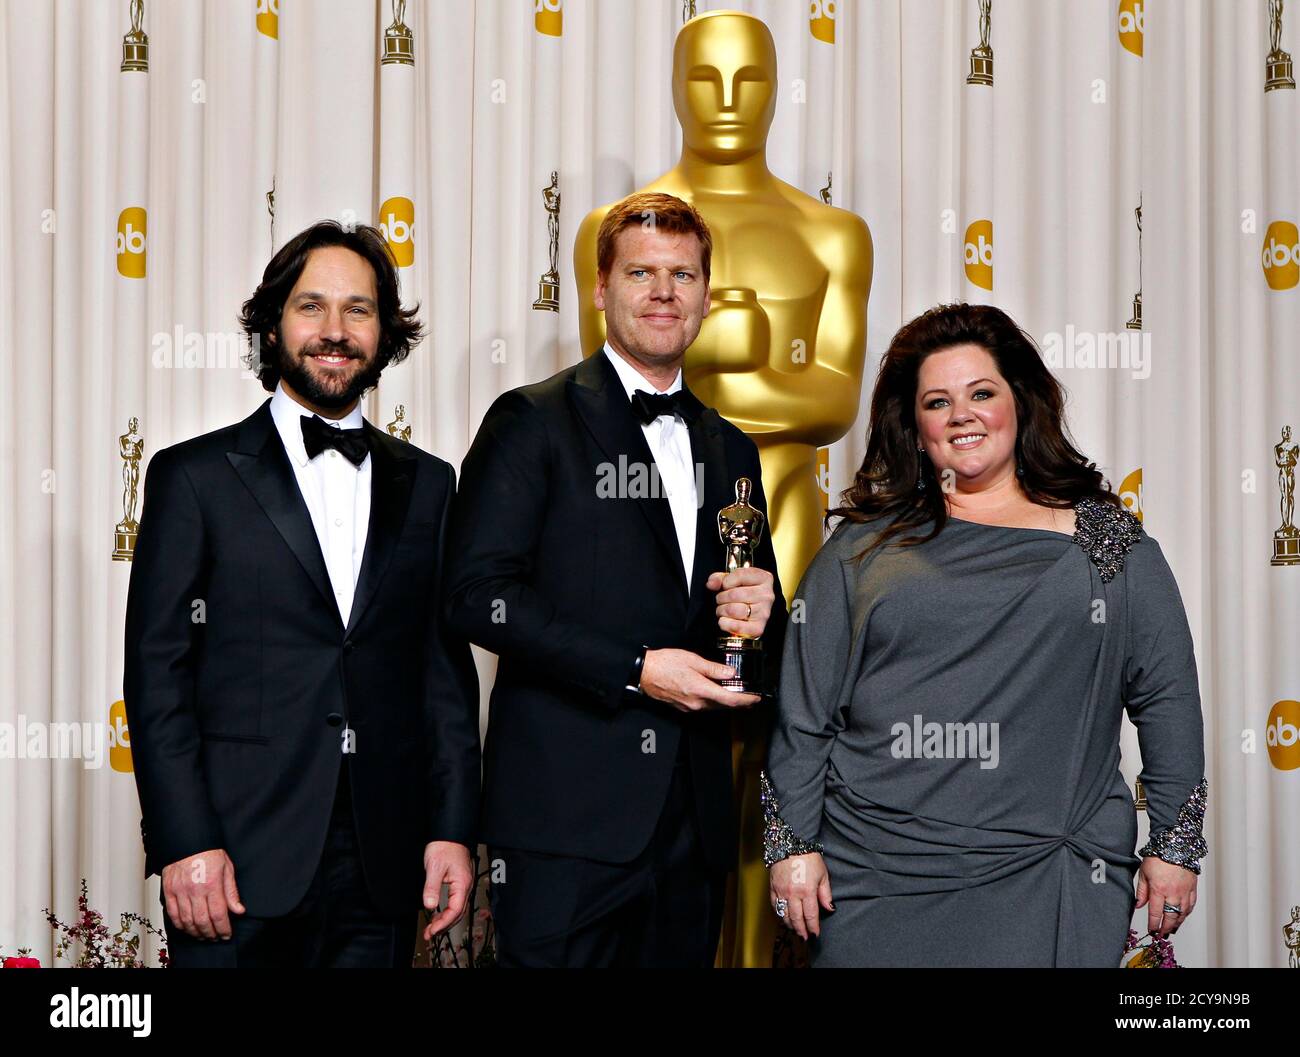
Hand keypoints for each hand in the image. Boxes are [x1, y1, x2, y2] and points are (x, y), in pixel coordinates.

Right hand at [161, 848, 244, 940]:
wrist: (187, 840)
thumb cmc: (208, 851)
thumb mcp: (227, 868)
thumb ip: (232, 891)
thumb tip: (238, 910)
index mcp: (212, 883)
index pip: (219, 914)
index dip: (223, 928)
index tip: (226, 934)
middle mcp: (195, 889)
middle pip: (202, 921)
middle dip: (210, 933)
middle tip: (215, 937)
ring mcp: (180, 891)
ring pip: (187, 921)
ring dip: (195, 932)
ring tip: (203, 935)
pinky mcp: (169, 891)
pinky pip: (172, 914)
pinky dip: (180, 925)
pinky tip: (187, 928)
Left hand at [422, 841, 473, 940]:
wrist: (450, 833)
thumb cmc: (444, 846)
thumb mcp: (434, 867)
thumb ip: (432, 887)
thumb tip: (430, 906)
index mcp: (462, 883)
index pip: (455, 910)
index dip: (444, 923)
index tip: (432, 930)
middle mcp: (465, 885)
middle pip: (458, 913)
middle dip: (444, 926)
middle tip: (430, 934)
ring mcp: (463, 884)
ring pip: (457, 909)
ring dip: (445, 920)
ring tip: (432, 928)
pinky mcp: (459, 882)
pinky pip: (455, 901)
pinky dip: (447, 911)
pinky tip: (438, 914)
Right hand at [639, 648, 760, 712]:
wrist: (644, 673)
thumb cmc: (665, 663)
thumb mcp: (693, 660)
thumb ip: (714, 669)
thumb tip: (731, 673)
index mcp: (701, 690)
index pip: (730, 700)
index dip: (746, 700)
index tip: (757, 698)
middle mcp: (697, 703)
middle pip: (724, 706)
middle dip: (740, 702)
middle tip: (751, 696)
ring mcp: (690, 707)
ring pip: (715, 707)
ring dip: (727, 702)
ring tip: (737, 693)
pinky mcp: (684, 707)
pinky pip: (704, 706)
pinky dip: (714, 701)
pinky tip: (716, 693)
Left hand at [708, 566, 774, 638]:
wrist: (752, 613)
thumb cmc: (743, 594)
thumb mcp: (732, 580)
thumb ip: (720, 578)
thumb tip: (711, 584)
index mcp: (764, 578)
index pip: (740, 575)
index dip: (726, 581)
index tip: (725, 586)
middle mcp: (767, 595)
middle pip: (734, 594)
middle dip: (721, 598)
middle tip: (722, 600)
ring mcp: (763, 612)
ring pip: (733, 610)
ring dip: (722, 611)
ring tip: (723, 609)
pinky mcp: (758, 628)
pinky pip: (736, 626)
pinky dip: (725, 624)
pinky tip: (725, 620)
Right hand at [770, 852, 832, 940]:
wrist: (792, 844)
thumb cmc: (809, 858)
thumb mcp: (823, 875)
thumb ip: (826, 894)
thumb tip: (830, 908)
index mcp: (807, 891)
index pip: (810, 915)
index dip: (813, 927)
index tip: (816, 934)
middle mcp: (793, 893)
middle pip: (796, 919)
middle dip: (801, 930)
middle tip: (805, 937)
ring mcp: (781, 891)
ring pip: (784, 915)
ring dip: (790, 924)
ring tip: (795, 929)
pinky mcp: (773, 887)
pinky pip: (775, 905)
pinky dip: (779, 914)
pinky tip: (784, 917)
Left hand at [1135, 856, 1197, 936]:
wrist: (1175, 846)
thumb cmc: (1158, 856)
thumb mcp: (1143, 873)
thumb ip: (1141, 891)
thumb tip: (1138, 905)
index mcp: (1159, 889)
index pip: (1155, 913)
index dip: (1153, 924)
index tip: (1151, 930)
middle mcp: (1173, 893)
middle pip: (1170, 917)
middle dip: (1165, 928)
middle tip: (1162, 934)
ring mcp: (1184, 892)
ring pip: (1182, 914)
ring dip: (1177, 923)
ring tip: (1172, 929)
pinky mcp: (1192, 889)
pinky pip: (1191, 905)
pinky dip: (1186, 913)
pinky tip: (1182, 916)